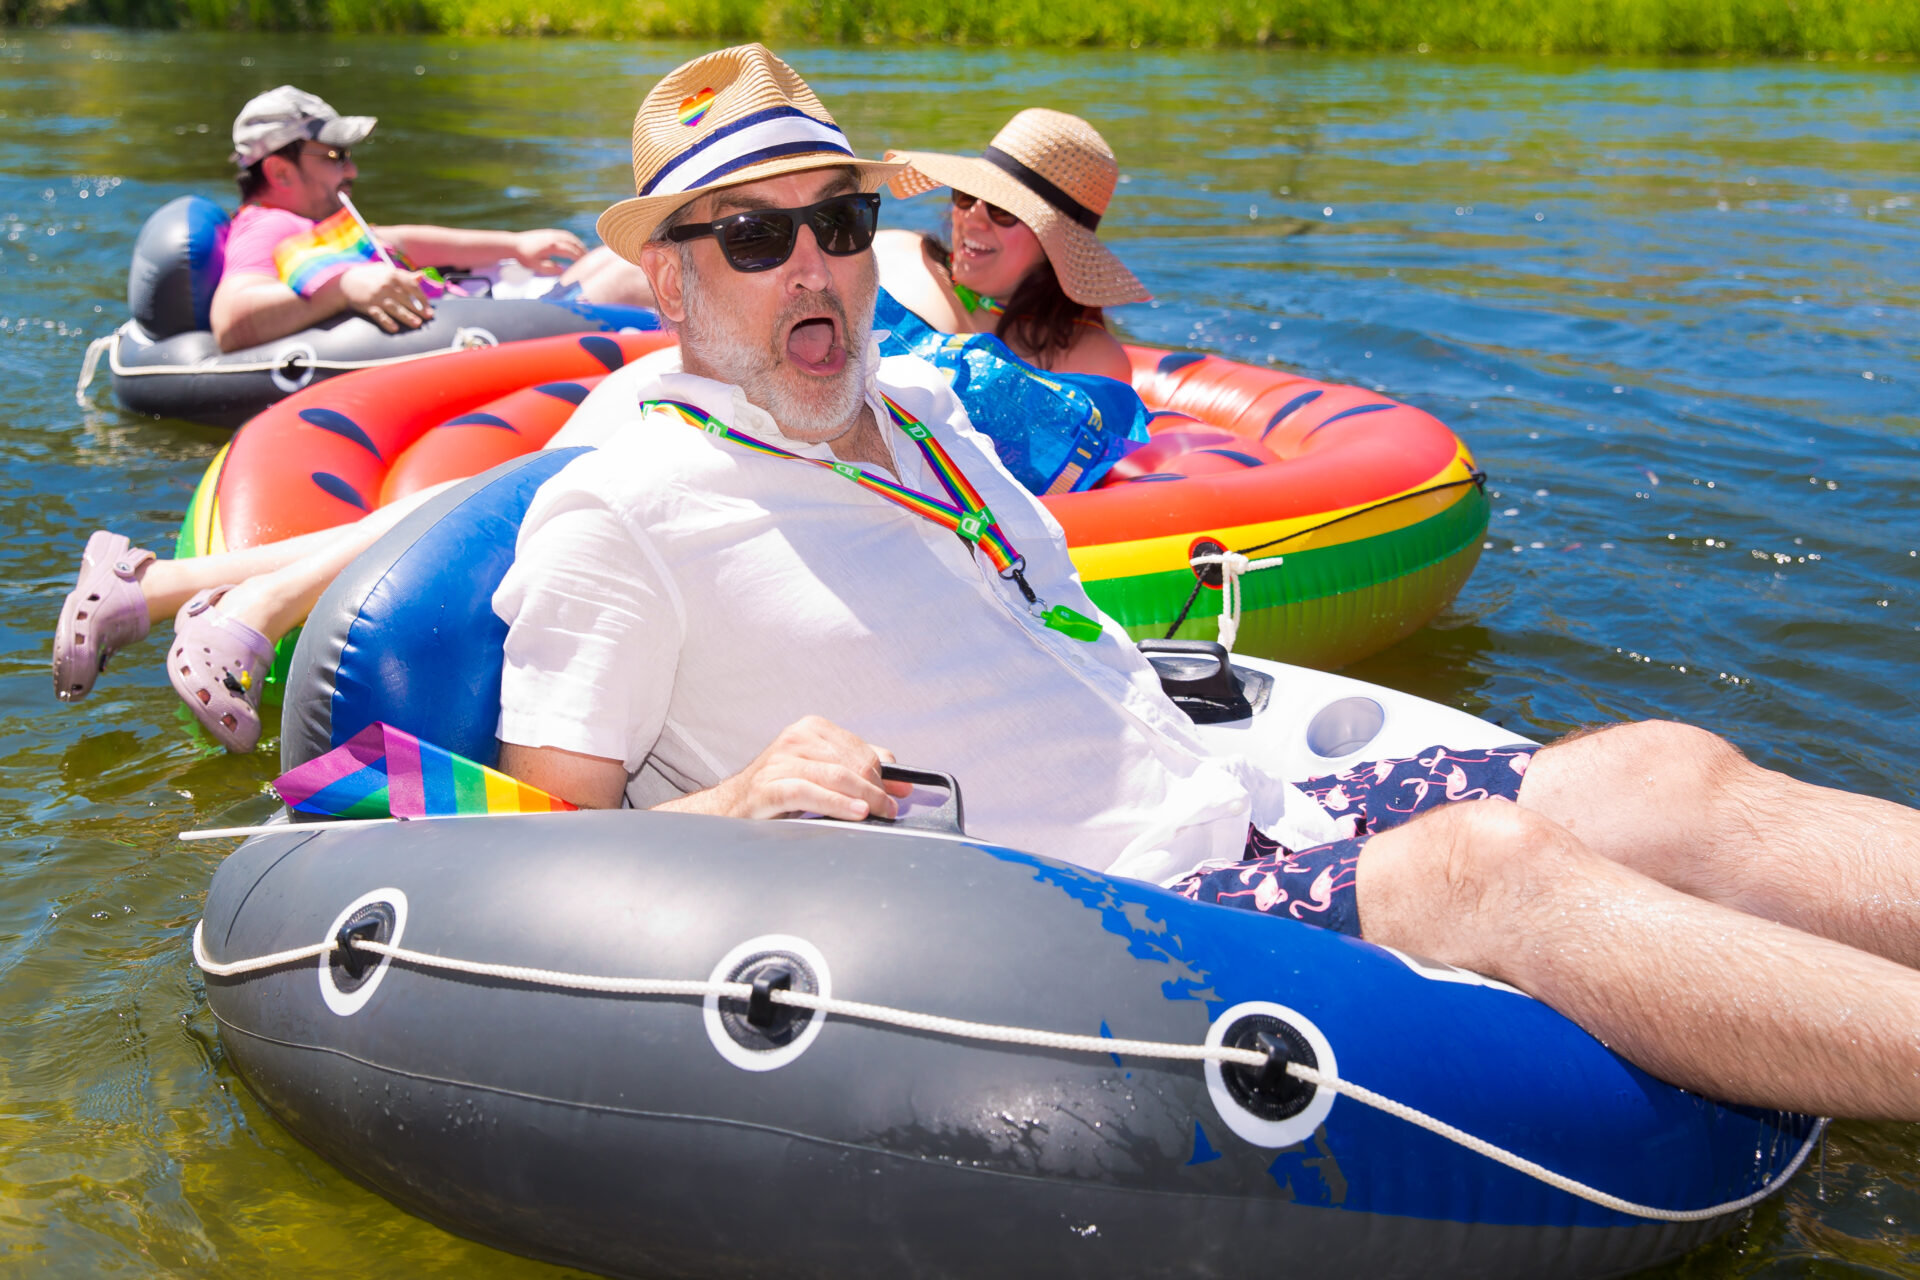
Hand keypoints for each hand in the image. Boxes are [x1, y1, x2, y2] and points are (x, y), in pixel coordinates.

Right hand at [338, 263, 431, 332]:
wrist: (346, 282)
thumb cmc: (371, 277)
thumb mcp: (387, 271)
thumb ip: (405, 275)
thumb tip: (422, 276)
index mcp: (393, 275)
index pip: (412, 286)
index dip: (422, 297)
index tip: (429, 307)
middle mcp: (386, 285)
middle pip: (406, 298)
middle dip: (418, 308)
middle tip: (429, 316)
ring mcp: (377, 296)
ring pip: (395, 307)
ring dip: (406, 316)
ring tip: (417, 324)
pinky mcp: (368, 306)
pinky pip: (379, 315)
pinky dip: (386, 322)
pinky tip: (395, 328)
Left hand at [513, 228, 587, 274]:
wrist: (513, 244)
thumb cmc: (523, 256)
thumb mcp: (536, 267)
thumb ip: (550, 269)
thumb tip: (563, 270)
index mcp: (552, 246)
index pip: (571, 251)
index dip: (580, 258)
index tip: (585, 264)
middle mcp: (553, 237)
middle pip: (573, 243)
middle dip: (582, 251)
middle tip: (589, 259)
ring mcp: (551, 233)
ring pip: (570, 237)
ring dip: (579, 244)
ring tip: (584, 252)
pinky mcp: (549, 232)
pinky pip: (565, 235)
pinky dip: (573, 240)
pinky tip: (574, 245)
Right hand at [712, 716, 912, 821]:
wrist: (734, 806)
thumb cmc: (782, 788)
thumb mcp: (822, 772)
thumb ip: (859, 770)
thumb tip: (902, 782)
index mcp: (811, 728)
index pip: (860, 750)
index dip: (884, 774)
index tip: (899, 793)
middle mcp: (795, 738)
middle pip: (852, 763)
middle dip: (876, 789)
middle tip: (890, 810)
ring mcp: (780, 761)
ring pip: (835, 776)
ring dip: (864, 797)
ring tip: (880, 813)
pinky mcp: (769, 786)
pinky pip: (809, 792)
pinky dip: (837, 802)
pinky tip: (856, 812)